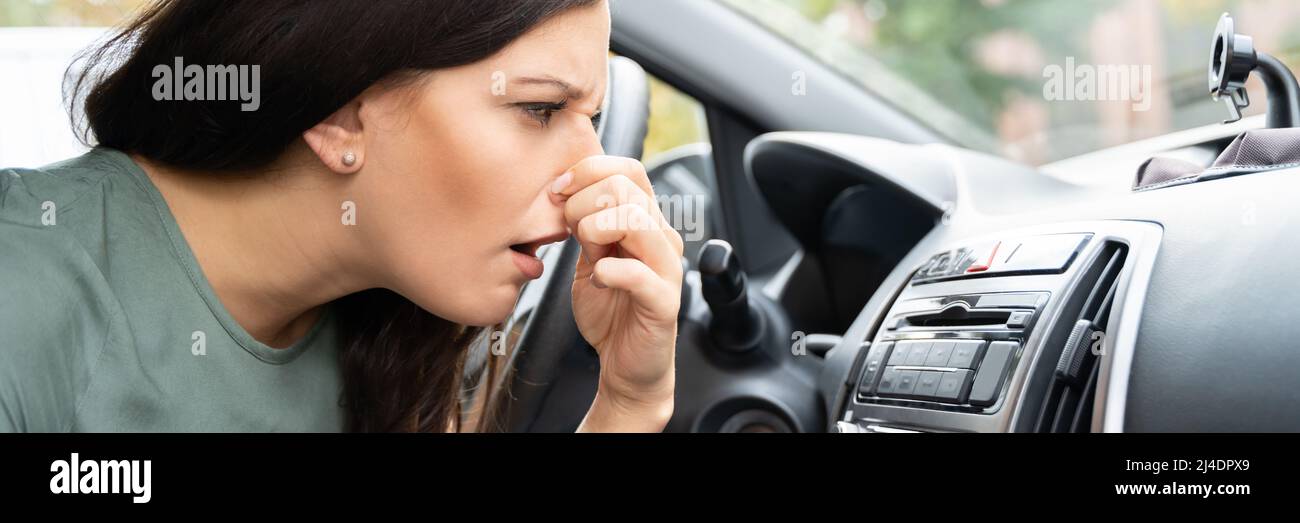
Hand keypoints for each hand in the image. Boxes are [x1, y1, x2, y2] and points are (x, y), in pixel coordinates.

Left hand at [551, 156, 684, 431]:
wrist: (625, 364)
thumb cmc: (610, 311)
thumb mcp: (589, 259)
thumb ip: (585, 226)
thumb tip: (564, 193)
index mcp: (644, 222)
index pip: (629, 170)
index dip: (590, 170)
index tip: (558, 191)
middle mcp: (661, 239)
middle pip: (627, 188)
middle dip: (584, 202)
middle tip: (567, 229)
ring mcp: (666, 269)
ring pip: (636, 219)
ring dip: (595, 228)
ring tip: (586, 253)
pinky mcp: (664, 302)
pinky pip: (638, 273)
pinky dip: (609, 271)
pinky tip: (600, 280)